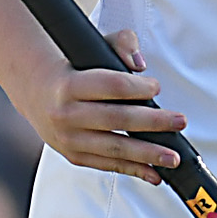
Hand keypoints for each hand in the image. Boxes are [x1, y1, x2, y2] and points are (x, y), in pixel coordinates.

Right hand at [23, 29, 186, 183]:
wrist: (37, 92)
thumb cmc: (73, 68)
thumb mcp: (93, 47)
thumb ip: (121, 44)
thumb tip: (139, 65)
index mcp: (69, 85)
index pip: (112, 86)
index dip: (139, 88)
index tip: (156, 88)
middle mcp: (66, 114)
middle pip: (118, 119)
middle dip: (153, 122)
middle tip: (179, 122)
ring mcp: (69, 139)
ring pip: (115, 148)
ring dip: (148, 154)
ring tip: (172, 157)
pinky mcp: (74, 155)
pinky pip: (108, 165)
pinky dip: (133, 170)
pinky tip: (154, 173)